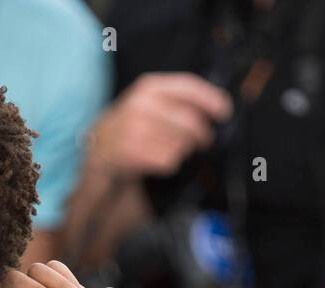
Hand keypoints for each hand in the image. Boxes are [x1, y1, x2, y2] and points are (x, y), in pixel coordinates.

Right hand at [88, 72, 232, 177]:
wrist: (99, 146)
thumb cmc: (133, 122)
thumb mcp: (150, 100)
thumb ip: (179, 99)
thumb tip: (218, 106)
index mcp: (149, 86)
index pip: (188, 87)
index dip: (211, 99)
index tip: (225, 111)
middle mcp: (141, 105)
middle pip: (190, 121)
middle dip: (202, 134)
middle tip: (204, 140)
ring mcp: (134, 130)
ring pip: (181, 143)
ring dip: (183, 149)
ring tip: (172, 148)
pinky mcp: (131, 153)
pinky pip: (169, 161)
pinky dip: (170, 163)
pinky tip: (158, 159)